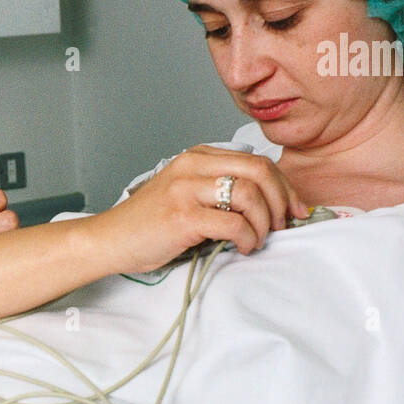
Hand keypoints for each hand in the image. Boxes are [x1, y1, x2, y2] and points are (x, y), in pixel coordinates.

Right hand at [95, 145, 309, 273]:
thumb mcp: (185, 193)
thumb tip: (268, 204)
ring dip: (264, 223)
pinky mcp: (183, 216)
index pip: (255, 161)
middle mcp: (192, 166)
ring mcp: (186, 189)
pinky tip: (242, 247)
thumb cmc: (148, 223)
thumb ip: (218, 189)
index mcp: (197, 157)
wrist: (110, 239)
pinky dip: (247, 238)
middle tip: (281, 225)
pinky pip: (234, 224)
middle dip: (281, 201)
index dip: (283, 186)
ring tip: (256, 240)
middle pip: (259, 171)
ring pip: (250, 195)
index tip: (294, 209)